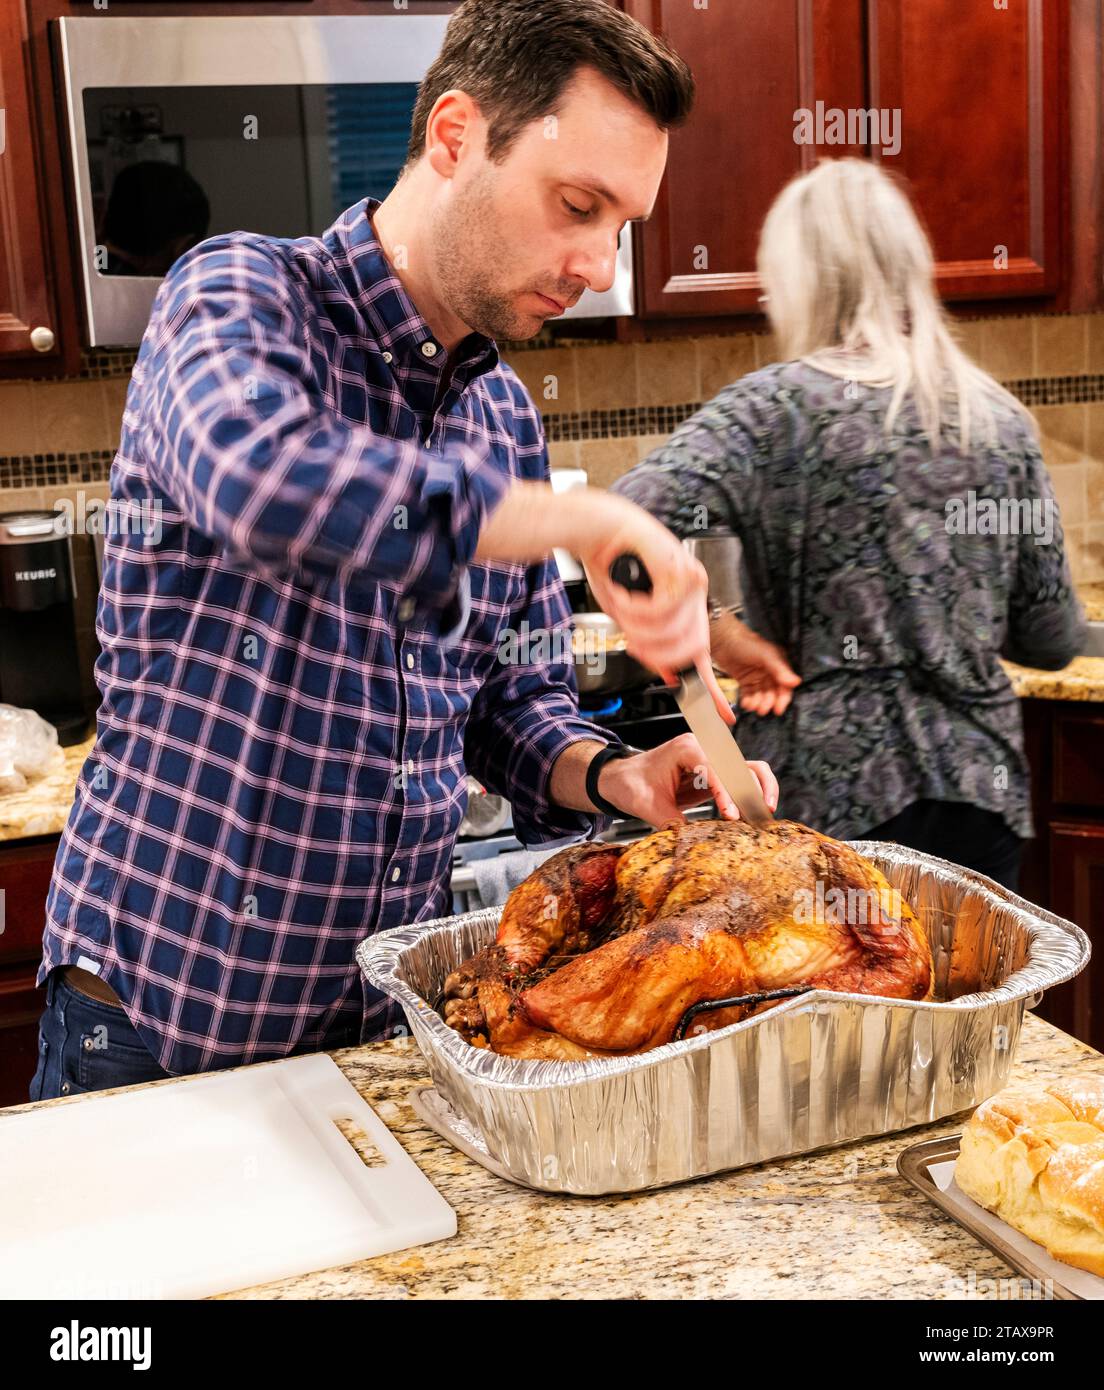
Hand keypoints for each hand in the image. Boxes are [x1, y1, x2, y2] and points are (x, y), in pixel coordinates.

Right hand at [475, 483, 732, 724]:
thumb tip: (672, 675)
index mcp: (685, 605)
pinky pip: (662, 612)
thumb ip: (652, 646)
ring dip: (639, 629)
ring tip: (622, 607)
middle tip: (633, 645)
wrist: (596, 530)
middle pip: (692, 649)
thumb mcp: (629, 618)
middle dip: (658, 656)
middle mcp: (695, 593)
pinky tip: (625, 595)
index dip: (711, 689)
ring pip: (674, 633)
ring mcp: (692, 580)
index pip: (704, 653)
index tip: (722, 716)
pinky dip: (636, 610)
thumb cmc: (610, 566)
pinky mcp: (682, 570)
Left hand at [597, 734, 778, 828]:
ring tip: (765, 814)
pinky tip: (754, 815)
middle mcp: (704, 749)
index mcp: (686, 749)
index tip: (732, 816)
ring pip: (748, 768)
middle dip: (752, 790)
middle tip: (760, 816)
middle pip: (739, 764)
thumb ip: (671, 821)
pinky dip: (752, 795)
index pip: (715, 769)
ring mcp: (712, 760)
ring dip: (760, 790)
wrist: (621, 779)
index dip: (726, 792)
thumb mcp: (648, 806)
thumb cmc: (630, 785)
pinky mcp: (715, 774)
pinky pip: (741, 780)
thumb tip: (693, 841)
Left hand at [711, 613, 800, 715]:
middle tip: (763, 709)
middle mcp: (769, 672)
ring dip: (758, 703)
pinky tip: (746, 703)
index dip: (783, 698)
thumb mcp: (766, 655)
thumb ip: (780, 669)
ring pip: (761, 695)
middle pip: (773, 693)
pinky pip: (750, 694)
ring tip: (752, 706)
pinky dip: (748, 700)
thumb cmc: (745, 642)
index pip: (785, 685)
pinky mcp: (745, 680)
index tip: (778, 709)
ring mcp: (757, 677)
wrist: (722, 640)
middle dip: (768, 702)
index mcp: (778, 664)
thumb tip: (795, 682)